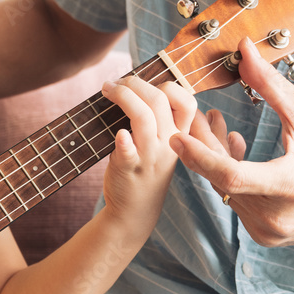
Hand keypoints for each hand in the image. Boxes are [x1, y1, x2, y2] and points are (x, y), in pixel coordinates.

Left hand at [100, 76, 196, 230]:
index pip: (186, 102)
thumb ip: (158, 121)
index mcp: (180, 136)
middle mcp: (169, 144)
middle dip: (134, 83)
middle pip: (158, 100)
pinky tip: (118, 133)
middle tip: (114, 83)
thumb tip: (134, 86)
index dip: (168, 85)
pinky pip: (129, 151)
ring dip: (122, 96)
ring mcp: (150, 157)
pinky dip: (124, 139)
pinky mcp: (130, 168)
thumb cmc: (144, 170)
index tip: (144, 84)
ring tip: (106, 90)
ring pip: (143, 116)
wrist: (134, 210)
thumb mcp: (162, 146)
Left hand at [171, 38, 293, 248]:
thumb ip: (271, 85)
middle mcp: (276, 215)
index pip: (233, 176)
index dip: (201, 156)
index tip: (178, 136)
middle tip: (193, 117)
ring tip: (214, 124)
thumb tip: (244, 50)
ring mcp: (268, 230)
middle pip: (222, 179)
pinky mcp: (264, 235)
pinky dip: (228, 176)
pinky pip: (234, 201)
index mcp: (291, 186)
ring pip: (224, 190)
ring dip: (213, 158)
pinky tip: (234, 150)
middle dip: (203, 145)